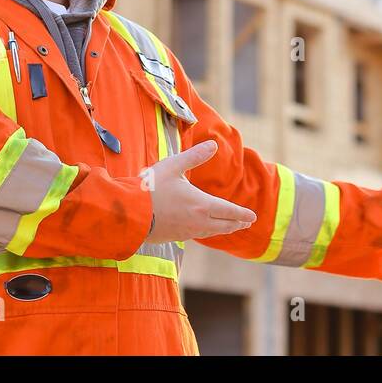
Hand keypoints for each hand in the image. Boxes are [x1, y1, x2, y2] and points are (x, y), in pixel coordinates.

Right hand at [141, 140, 256, 243]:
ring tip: (230, 227)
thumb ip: (195, 156)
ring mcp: (187, 231)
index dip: (242, 214)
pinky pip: (198, 235)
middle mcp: (198, 221)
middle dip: (237, 223)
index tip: (253, 217)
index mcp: (202, 205)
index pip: (229, 211)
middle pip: (224, 225)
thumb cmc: (150, 188)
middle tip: (246, 223)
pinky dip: (208, 232)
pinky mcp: (175, 237)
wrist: (129, 214)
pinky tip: (205, 229)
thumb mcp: (173, 166)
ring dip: (224, 229)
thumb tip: (214, 145)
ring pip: (212, 232)